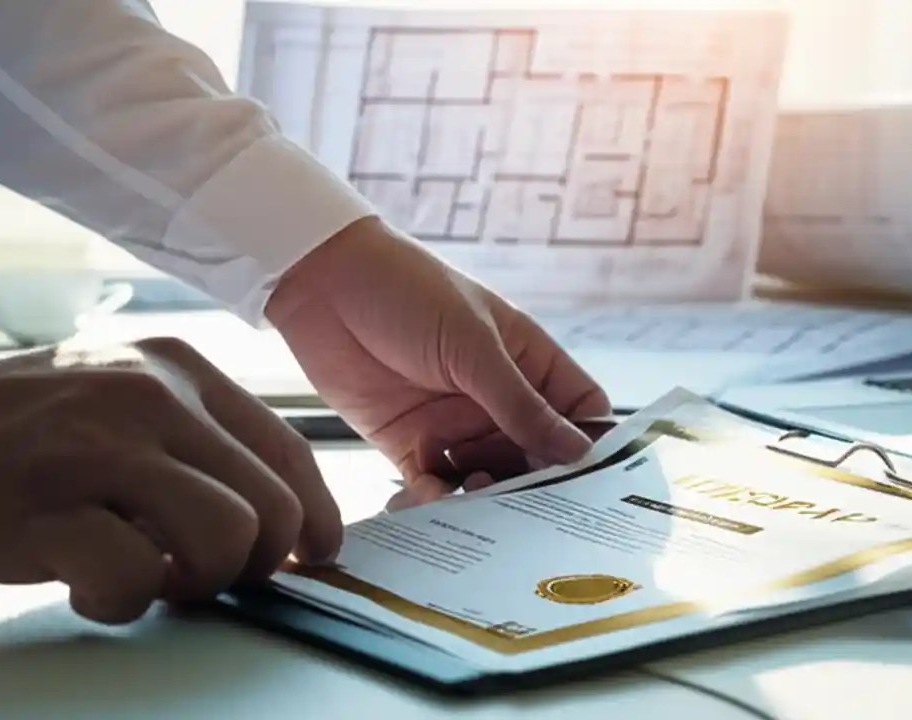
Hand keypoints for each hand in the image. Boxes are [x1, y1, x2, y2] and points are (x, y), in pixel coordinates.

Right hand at [0, 339, 340, 623]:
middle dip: (249, 563)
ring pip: (226, 538)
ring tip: (146, 575)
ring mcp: (94, 446)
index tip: (311, 556)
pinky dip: (119, 601)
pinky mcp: (41, 505)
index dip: (315, 517)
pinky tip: (86, 585)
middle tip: (198, 573)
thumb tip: (288, 522)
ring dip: (193, 582)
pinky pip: (135, 577)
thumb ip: (199, 443)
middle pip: (272, 507)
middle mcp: (149, 395)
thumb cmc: (23, 436)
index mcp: (179, 368)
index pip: (290, 450)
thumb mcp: (121, 405)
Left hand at [266, 217, 610, 506]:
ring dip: (484, 498)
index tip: (589, 484)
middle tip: (531, 512)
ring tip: (474, 501)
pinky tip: (425, 502)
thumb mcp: (474, 346)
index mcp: (528, 363)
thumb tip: (578, 451)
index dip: (588, 448)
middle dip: (534, 485)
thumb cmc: (409, 290)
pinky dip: (433, 502)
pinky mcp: (409, 444)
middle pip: (534, 457)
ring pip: (487, 479)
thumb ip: (521, 403)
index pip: (578, 413)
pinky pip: (432, 486)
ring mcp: (455, 423)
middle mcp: (496, 398)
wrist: (322, 282)